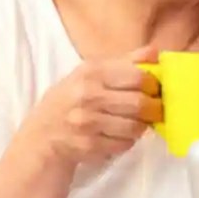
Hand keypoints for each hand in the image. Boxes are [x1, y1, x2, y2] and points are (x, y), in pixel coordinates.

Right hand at [11, 46, 161, 172]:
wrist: (42, 135)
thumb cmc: (72, 99)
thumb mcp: (91, 72)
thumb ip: (126, 61)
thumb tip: (156, 52)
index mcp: (92, 72)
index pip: (138, 76)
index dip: (154, 85)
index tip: (155, 90)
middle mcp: (87, 95)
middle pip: (140, 103)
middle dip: (153, 109)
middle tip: (154, 110)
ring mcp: (87, 122)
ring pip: (135, 127)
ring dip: (141, 127)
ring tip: (135, 122)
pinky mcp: (89, 145)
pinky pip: (124, 144)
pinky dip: (128, 141)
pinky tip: (118, 135)